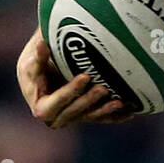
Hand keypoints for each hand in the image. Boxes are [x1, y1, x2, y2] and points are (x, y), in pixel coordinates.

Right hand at [16, 29, 133, 128]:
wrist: (40, 78)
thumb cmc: (35, 67)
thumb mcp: (33, 62)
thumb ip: (38, 56)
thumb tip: (41, 44)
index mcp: (41, 107)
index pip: (57, 102)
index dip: (71, 91)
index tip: (85, 76)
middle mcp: (56, 118)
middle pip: (74, 112)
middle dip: (89, 101)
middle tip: (103, 88)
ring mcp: (72, 119)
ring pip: (89, 117)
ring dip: (104, 111)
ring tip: (119, 102)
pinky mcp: (84, 116)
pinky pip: (100, 118)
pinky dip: (115, 117)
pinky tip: (130, 113)